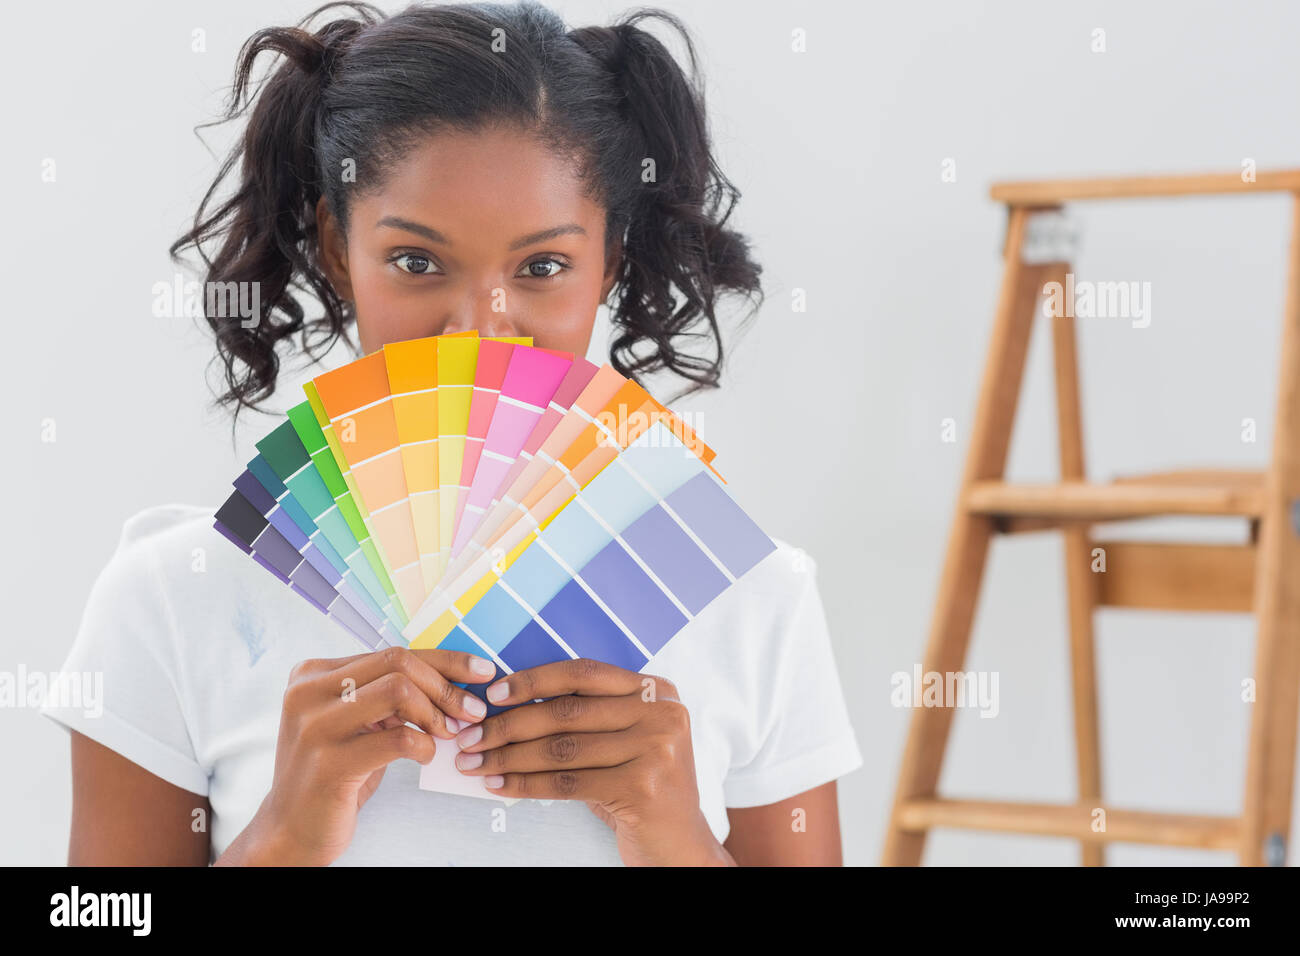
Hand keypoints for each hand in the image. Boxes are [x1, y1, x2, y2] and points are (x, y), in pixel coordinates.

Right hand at [216, 645, 494, 865]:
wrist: (290, 830)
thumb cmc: (335, 772)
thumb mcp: (356, 721)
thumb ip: (387, 693)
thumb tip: (454, 676)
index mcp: (314, 673)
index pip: (393, 652)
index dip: (446, 660)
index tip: (482, 672)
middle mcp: (308, 691)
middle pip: (399, 663)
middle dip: (446, 687)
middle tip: (471, 713)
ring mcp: (315, 726)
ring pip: (399, 691)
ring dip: (436, 714)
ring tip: (447, 735)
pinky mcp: (329, 763)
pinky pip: (399, 738)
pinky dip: (424, 745)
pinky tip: (426, 757)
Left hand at [451, 658, 732, 865]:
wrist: (681, 846)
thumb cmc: (640, 787)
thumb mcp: (625, 741)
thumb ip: (588, 716)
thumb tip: (511, 704)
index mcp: (655, 691)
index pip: (583, 673)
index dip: (533, 680)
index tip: (493, 694)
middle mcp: (661, 714)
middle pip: (567, 711)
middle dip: (509, 724)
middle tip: (470, 736)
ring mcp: (656, 750)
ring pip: (562, 748)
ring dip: (508, 756)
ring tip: (475, 763)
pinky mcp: (643, 788)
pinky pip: (567, 783)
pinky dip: (526, 784)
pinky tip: (499, 785)